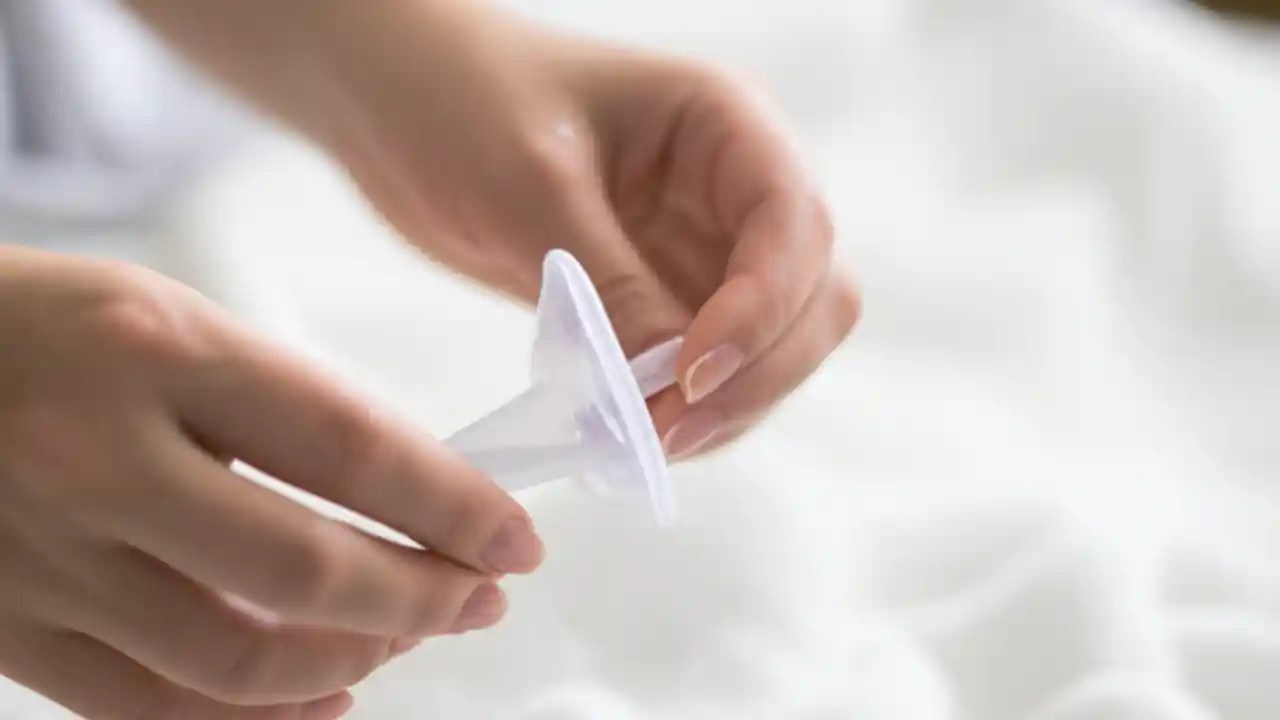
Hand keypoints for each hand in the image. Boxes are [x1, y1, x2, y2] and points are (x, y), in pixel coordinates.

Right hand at [0, 248, 541, 718]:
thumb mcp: (169, 321)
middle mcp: (99, 456)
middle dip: (423, 596)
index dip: (454, 505)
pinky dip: (257, 719)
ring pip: (240, 659)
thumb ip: (278, 407)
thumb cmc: (40, 328)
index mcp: (159, 349)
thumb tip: (401, 501)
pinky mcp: (7, 627)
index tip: (515, 540)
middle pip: (307, 568)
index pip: (350, 445)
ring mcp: (47, 555)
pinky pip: (154, 708)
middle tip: (479, 598)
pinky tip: (320, 698)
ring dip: (354, 660)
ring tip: (406, 638)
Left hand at [130, 0, 860, 459]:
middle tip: (662, 432)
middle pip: (811, 300)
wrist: (392, 100)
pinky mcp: (660, 300)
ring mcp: (702, 251)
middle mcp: (732, 192)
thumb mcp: (531, 188)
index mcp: (723, 126)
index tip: (689, 375)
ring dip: (724, 407)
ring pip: (771, 350)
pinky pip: (704, 374)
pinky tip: (625, 436)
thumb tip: (671, 394)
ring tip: (637, 446)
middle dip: (755, 373)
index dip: (763, 309)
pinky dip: (681, 412)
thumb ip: (610, 287)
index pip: (794, 227)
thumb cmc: (456, 101)